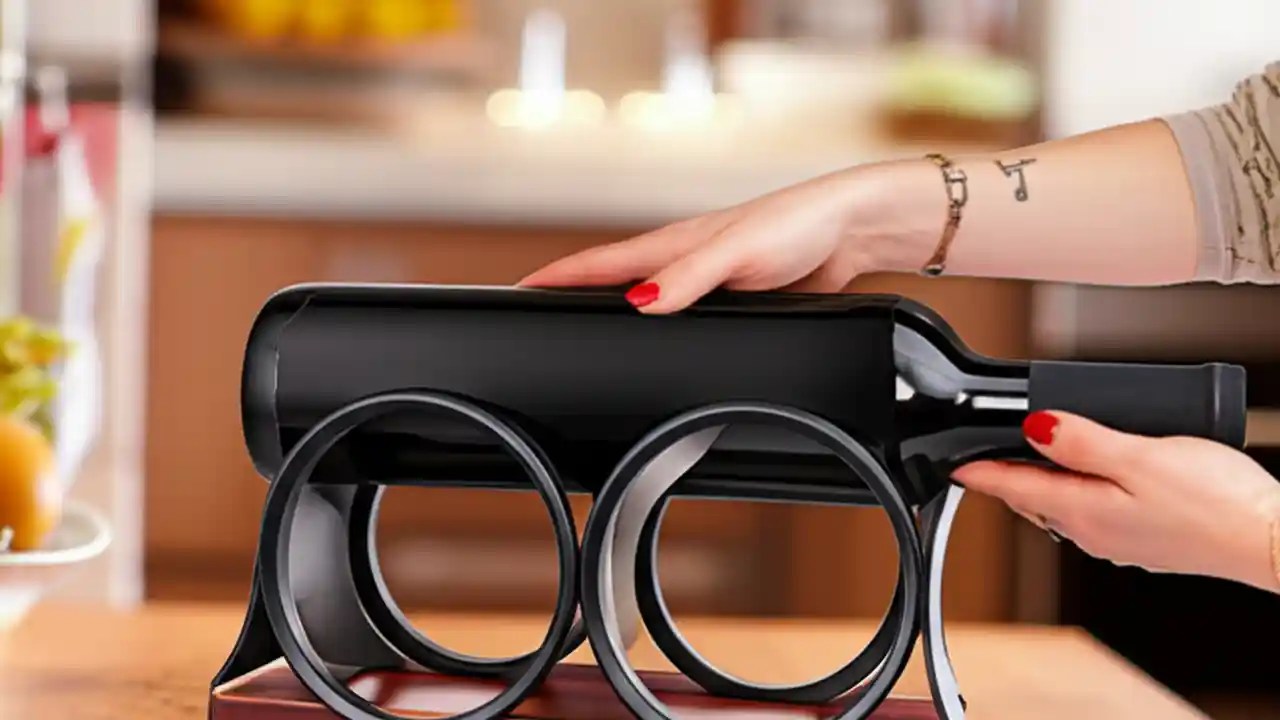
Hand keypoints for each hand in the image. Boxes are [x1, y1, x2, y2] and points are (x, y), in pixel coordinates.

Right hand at [518, 163, 942, 312]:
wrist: (852, 230)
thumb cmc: (800, 223)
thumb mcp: (738, 251)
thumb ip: (689, 278)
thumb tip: (639, 302)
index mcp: (675, 244)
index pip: (600, 264)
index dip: (557, 278)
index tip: (519, 293)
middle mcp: (684, 261)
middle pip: (614, 281)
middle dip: (573, 294)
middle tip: (536, 313)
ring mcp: (707, 281)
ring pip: (647, 301)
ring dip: (613, 312)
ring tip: (581, 331)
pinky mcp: (735, 300)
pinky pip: (684, 317)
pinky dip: (660, 327)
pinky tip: (659, 342)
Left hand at [953, 411, 1279, 592]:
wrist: (1271, 540)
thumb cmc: (1217, 504)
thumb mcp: (1141, 458)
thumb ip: (1083, 442)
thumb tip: (1035, 427)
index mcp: (1083, 512)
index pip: (1013, 489)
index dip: (979, 472)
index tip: (953, 466)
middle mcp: (1094, 532)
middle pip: (1034, 497)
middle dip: (1011, 473)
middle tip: (989, 449)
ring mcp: (1119, 538)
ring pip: (1064, 503)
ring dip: (1047, 479)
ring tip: (1038, 451)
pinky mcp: (1145, 538)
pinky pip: (1096, 510)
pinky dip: (1082, 488)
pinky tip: (1099, 471)